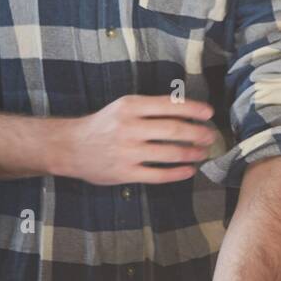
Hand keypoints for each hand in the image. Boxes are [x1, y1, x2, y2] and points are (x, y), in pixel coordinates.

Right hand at [49, 95, 218, 185]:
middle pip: (174, 130)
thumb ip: (150, 108)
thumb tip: (186, 110)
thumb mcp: (123, 107)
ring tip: (202, 153)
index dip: (193, 109)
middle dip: (198, 133)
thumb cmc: (103, 125)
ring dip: (192, 153)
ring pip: (169, 153)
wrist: (70, 147)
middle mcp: (129, 127)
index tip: (209, 113)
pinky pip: (158, 174)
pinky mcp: (125, 173)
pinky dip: (177, 173)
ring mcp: (127, 152)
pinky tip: (189, 170)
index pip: (169, 105)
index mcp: (130, 106)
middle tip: (210, 135)